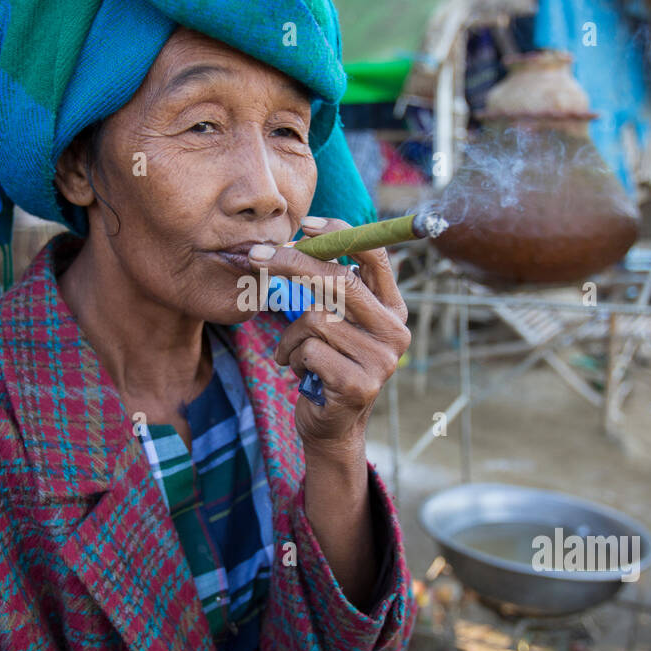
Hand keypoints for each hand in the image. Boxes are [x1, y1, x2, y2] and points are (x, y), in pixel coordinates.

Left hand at [248, 217, 410, 457]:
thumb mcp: (336, 322)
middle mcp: (395, 331)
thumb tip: (297, 240)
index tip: (306, 223)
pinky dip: (293, 358)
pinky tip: (302, 374)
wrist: (332, 427)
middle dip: (292, 264)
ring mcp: (381, 360)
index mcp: (392, 308)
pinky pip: (309, 350)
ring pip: (316, 319)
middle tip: (256, 256)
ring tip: (296, 354)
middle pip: (340, 281)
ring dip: (291, 336)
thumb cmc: (327, 364)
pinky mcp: (359, 385)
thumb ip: (331, 288)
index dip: (341, 233)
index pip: (375, 256)